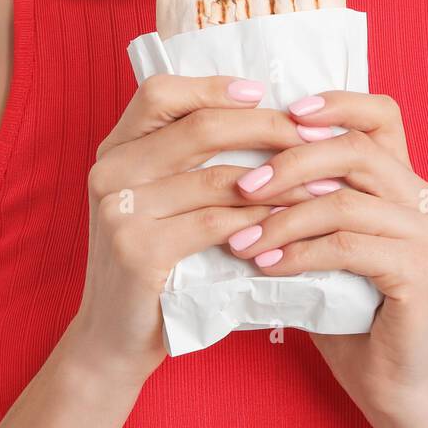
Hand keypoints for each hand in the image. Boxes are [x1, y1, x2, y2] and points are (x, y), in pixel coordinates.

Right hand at [63, 72, 314, 385]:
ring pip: (215, 178)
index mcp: (114, 149)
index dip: (213, 87)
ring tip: (318, 183)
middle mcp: (110, 171)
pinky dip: (258, 220)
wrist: (112, 340)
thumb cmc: (151, 263)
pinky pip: (215, 223)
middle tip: (309, 136)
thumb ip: (185, 159)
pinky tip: (287, 222)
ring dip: (278, 180)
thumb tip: (259, 109)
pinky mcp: (138, 251)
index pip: (161, 92)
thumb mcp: (157, 201)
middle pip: (198, 128)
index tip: (261, 91)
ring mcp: (120, 211)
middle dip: (263, 128)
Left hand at [223, 92, 427, 427]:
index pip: (380, 114)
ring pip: (344, 200)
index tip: (285, 112)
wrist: (389, 384)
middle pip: (355, 150)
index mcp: (407, 180)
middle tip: (242, 186)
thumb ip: (307, 198)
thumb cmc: (346, 309)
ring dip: (282, 217)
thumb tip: (243, 160)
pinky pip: (346, 246)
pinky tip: (265, 265)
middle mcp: (426, 198)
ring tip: (240, 238)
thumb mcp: (323, 241)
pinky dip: (298, 253)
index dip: (335, 103)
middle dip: (290, 162)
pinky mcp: (421, 270)